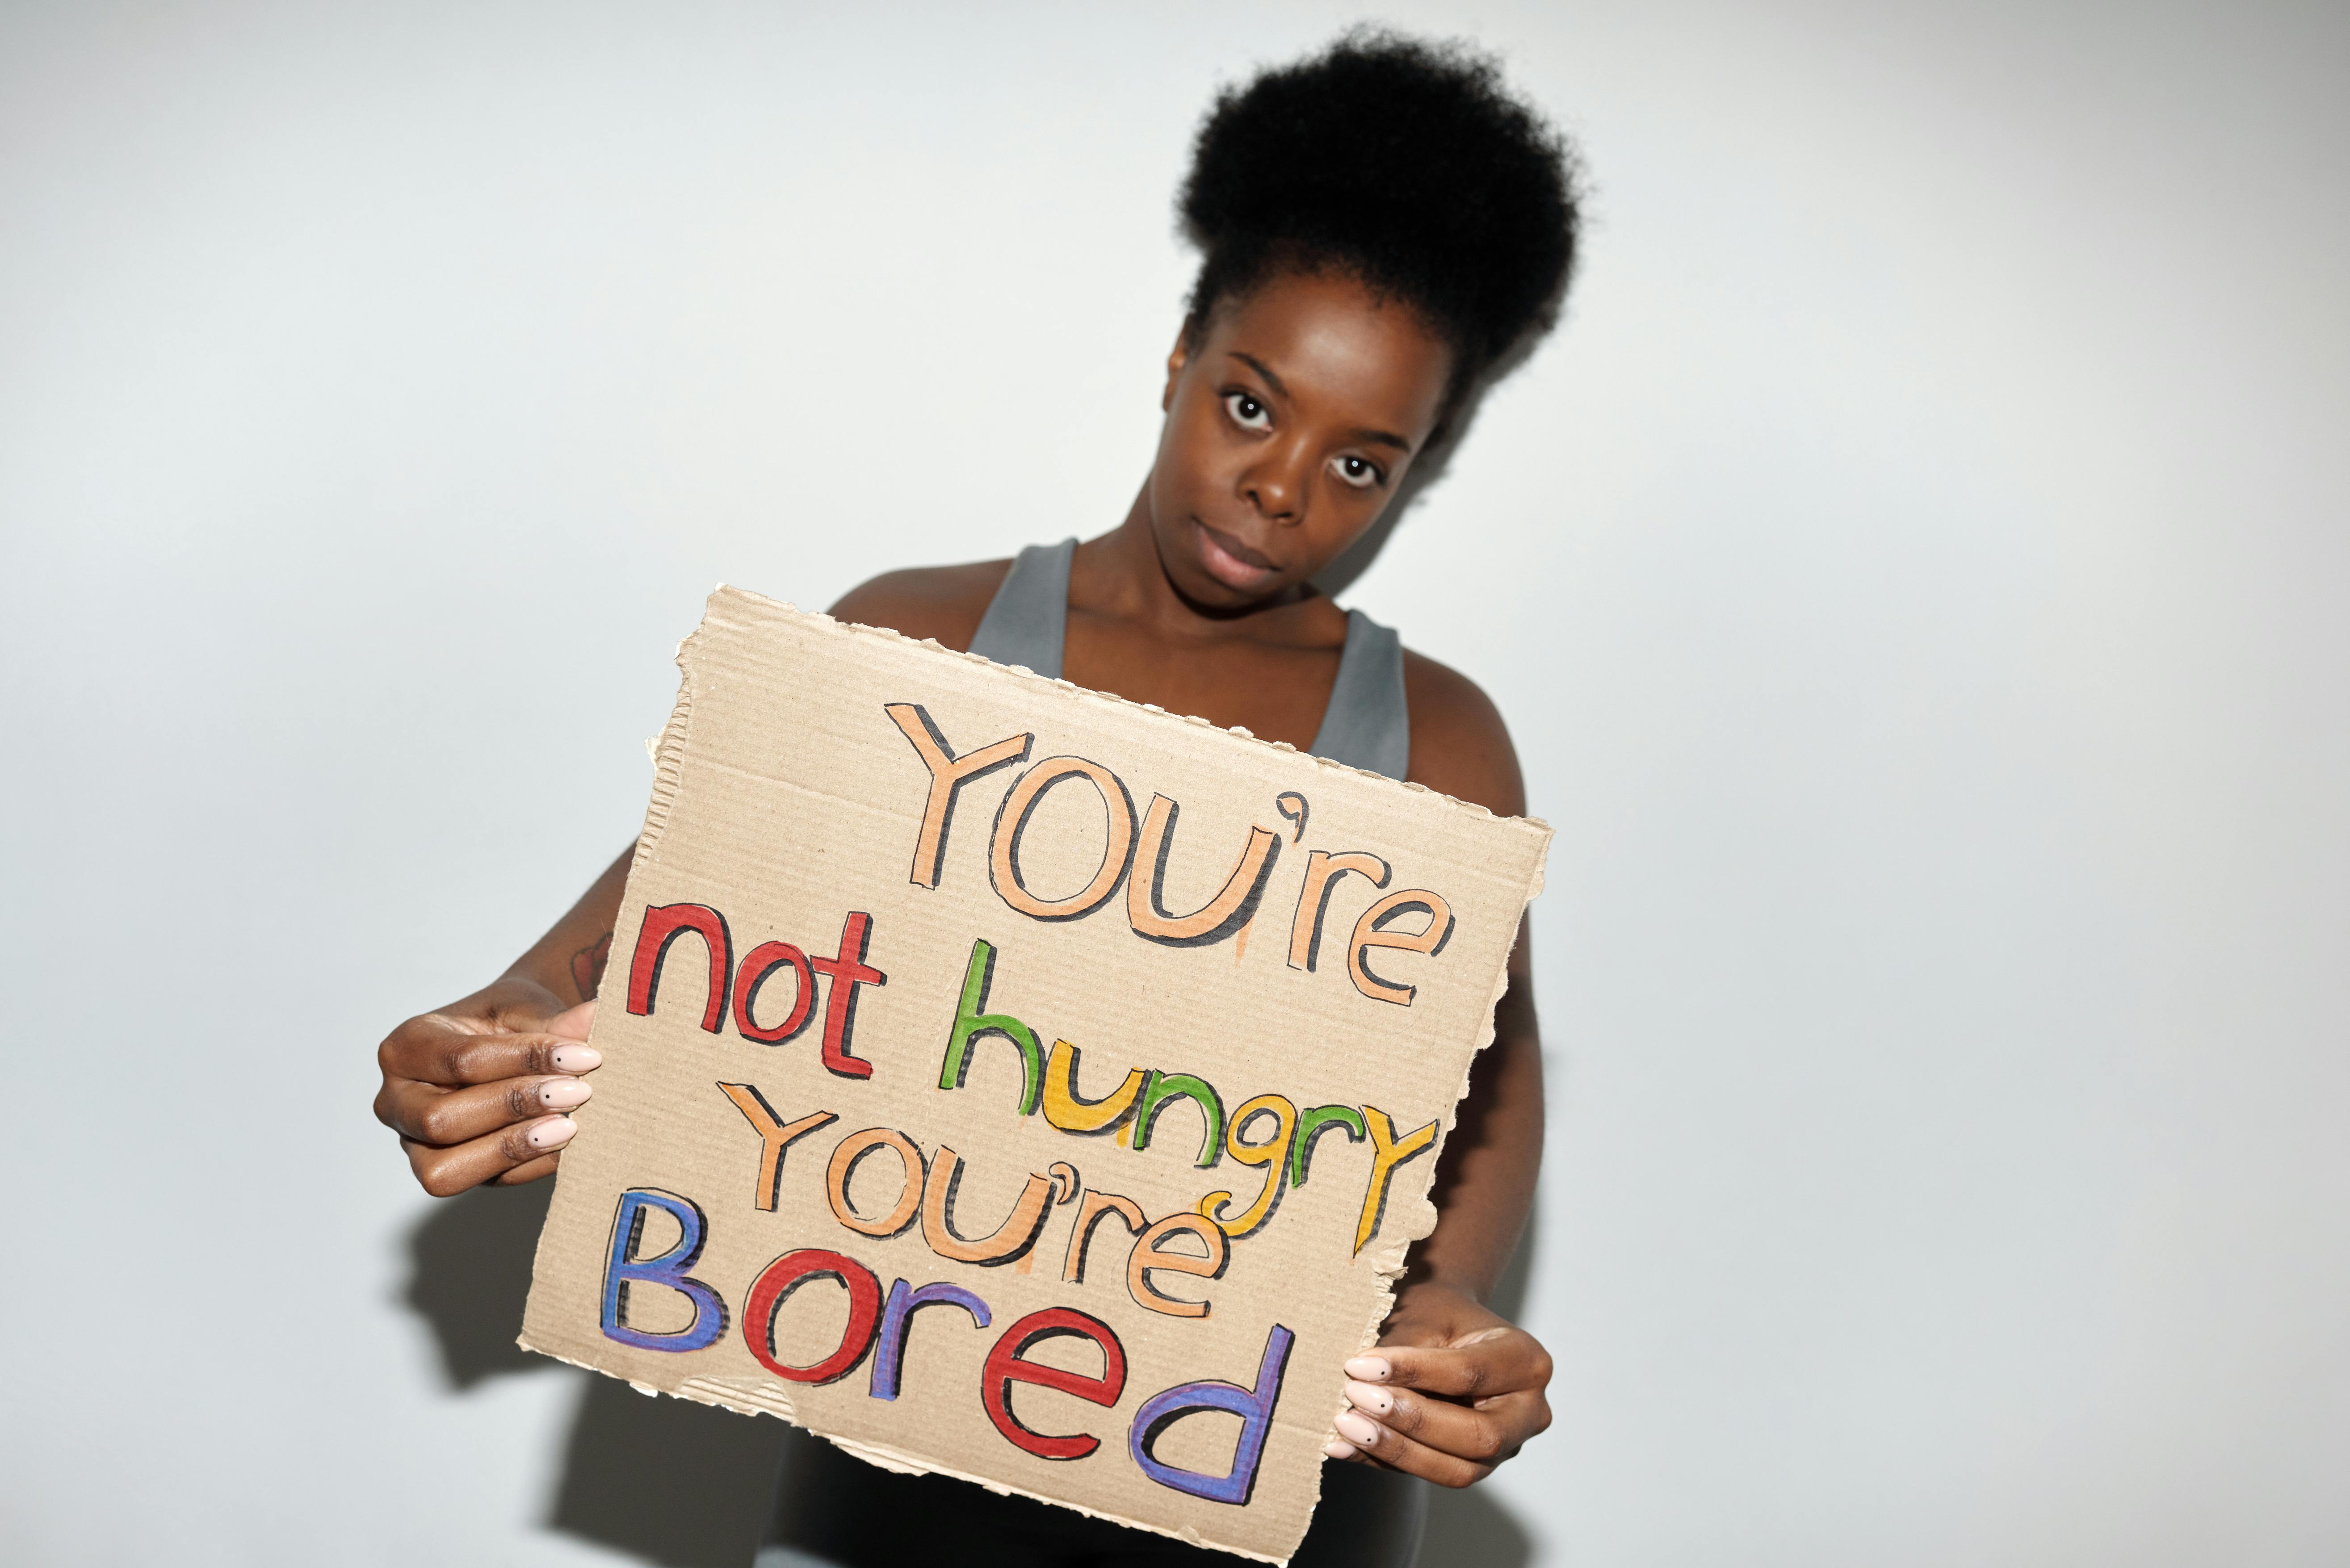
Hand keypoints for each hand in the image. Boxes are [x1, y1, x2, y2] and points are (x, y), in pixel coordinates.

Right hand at [374, 978, 600, 1194]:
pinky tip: (566, 1146)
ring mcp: (416, 1145)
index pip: (461, 1060)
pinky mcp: (449, 1172)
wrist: (512, 1042)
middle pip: (441, 1121)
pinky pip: (483, 1184)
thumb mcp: (527, 1009)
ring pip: (446, 1170)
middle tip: (578, 1092)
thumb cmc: (509, 1021)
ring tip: (570, 1127)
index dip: (525, 1059)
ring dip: (513, 1148)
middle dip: (515, 1107)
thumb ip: (554, 1020)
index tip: (584, 1056)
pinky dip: (529, 1166)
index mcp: (405, 1048)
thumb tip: (594, 1016)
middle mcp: (397, 1102)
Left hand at [1324, 1279, 1552, 1485]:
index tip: (1359, 1365)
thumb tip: (1357, 1381)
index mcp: (1527, 1361)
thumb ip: (1401, 1350)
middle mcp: (1529, 1411)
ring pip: (1458, 1470)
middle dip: (1412, 1421)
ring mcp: (1507, 1447)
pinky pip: (1432, 1475)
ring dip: (1396, 1450)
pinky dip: (1384, 1461)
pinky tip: (1343, 1445)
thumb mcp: (1425, 1316)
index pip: (1470, 1374)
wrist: (1445, 1327)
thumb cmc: (1438, 1313)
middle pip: (1477, 1435)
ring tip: (1345, 1424)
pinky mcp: (1476, 1466)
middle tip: (1354, 1397)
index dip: (1414, 1372)